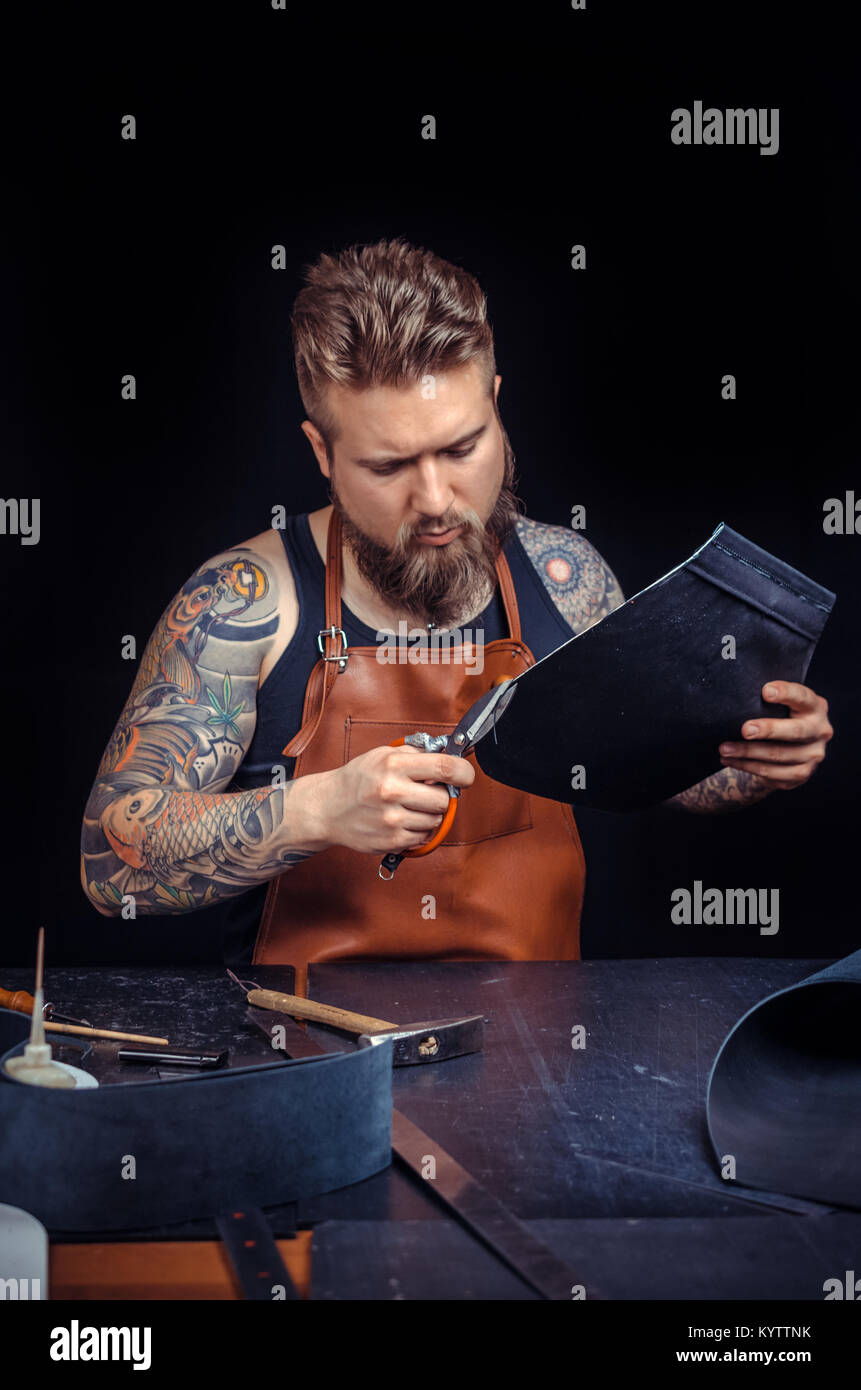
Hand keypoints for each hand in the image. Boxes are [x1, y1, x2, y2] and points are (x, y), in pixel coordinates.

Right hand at [297, 743, 475, 854]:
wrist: (328, 808)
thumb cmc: (358, 779)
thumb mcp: (382, 754)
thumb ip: (415, 753)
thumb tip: (449, 753)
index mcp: (393, 765)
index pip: (444, 767)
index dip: (464, 772)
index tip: (466, 776)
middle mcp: (393, 791)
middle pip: (445, 799)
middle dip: (441, 796)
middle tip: (426, 793)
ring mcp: (392, 818)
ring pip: (436, 820)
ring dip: (429, 814)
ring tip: (409, 807)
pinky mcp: (392, 840)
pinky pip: (424, 836)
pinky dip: (418, 829)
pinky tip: (402, 820)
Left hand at [718, 681, 832, 790]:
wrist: (788, 750)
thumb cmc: (780, 718)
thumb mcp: (781, 706)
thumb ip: (769, 701)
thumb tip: (739, 697)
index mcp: (815, 707)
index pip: (804, 697)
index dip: (787, 693)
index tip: (766, 691)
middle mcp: (820, 731)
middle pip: (796, 731)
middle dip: (768, 730)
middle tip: (745, 729)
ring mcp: (813, 755)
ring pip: (779, 755)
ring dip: (748, 752)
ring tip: (725, 748)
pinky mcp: (801, 774)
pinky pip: (772, 773)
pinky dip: (747, 766)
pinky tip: (731, 760)